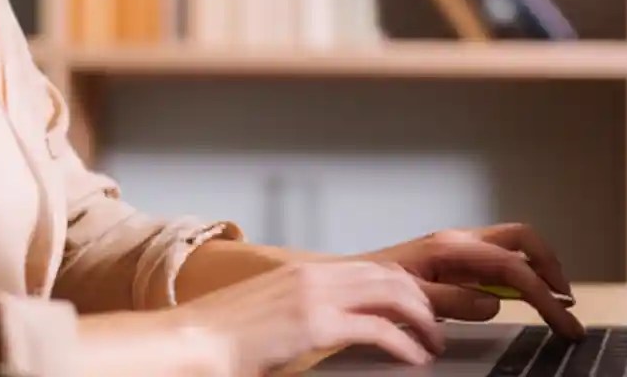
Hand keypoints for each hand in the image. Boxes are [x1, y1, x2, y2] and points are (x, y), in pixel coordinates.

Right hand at [170, 261, 443, 375]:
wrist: (192, 342)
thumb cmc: (224, 338)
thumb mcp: (273, 314)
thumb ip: (305, 312)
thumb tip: (330, 328)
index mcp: (305, 273)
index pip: (373, 268)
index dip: (405, 288)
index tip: (419, 307)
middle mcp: (315, 276)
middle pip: (390, 276)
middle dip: (421, 301)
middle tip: (435, 327)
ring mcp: (316, 297)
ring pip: (393, 295)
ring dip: (421, 320)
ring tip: (432, 344)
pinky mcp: (315, 325)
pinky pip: (377, 329)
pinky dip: (403, 343)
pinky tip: (413, 358)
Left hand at [360, 223, 584, 339]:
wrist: (347, 280)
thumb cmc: (371, 287)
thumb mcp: (409, 299)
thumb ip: (452, 301)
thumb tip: (493, 303)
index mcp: (451, 247)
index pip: (512, 268)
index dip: (544, 294)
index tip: (564, 320)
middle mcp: (460, 241)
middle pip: (523, 240)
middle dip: (551, 268)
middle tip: (567, 303)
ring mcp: (459, 247)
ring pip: (514, 247)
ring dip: (538, 270)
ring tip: (555, 301)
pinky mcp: (456, 259)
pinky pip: (497, 261)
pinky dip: (518, 276)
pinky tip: (523, 296)